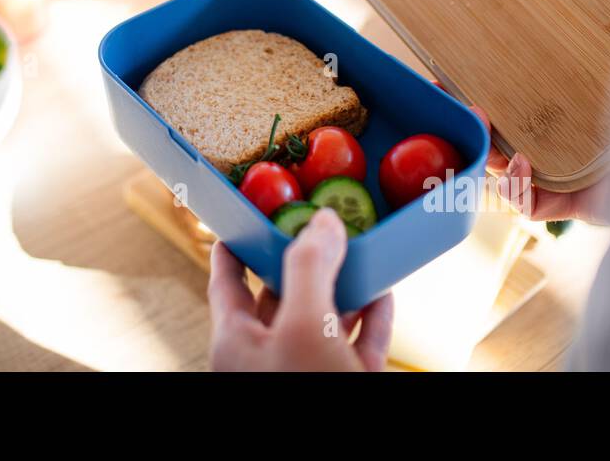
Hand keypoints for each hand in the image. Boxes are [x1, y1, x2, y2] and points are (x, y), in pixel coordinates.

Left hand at [208, 209, 393, 370]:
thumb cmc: (307, 393)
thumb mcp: (304, 326)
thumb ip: (310, 269)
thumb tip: (323, 221)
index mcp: (237, 342)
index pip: (227, 281)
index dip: (236, 245)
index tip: (246, 215)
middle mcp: (267, 356)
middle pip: (282, 296)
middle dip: (303, 260)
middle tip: (319, 225)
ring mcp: (306, 370)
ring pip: (323, 320)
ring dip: (343, 286)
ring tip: (358, 251)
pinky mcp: (345, 382)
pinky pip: (356, 345)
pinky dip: (371, 318)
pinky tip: (383, 293)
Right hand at [486, 0, 609, 223]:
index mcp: (602, 99)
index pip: (544, 85)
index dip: (503, 73)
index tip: (468, 57)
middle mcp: (586, 137)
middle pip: (516, 125)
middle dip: (476, 113)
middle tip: (447, 88)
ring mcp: (580, 172)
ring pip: (512, 166)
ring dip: (483, 146)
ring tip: (470, 117)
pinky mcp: (581, 205)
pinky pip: (530, 204)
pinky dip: (514, 186)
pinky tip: (518, 159)